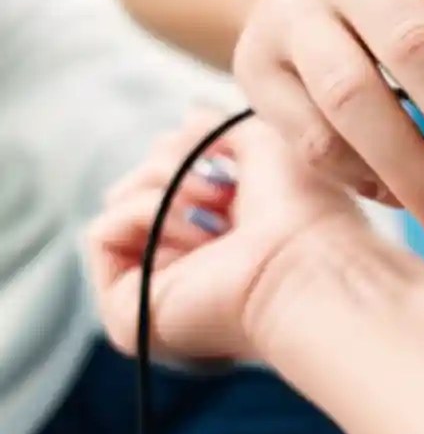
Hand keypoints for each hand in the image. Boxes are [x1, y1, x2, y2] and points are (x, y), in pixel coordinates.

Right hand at [85, 112, 367, 360]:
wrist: (310, 265)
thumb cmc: (307, 211)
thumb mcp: (266, 147)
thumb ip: (224, 131)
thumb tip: (190, 117)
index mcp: (219, 238)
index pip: (167, 173)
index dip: (189, 150)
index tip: (230, 157)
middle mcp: (186, 268)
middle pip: (138, 182)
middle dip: (177, 163)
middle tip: (226, 187)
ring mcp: (156, 293)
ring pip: (120, 201)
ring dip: (167, 186)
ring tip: (220, 211)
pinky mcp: (129, 315)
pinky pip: (102, 232)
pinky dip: (144, 215)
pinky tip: (199, 237)